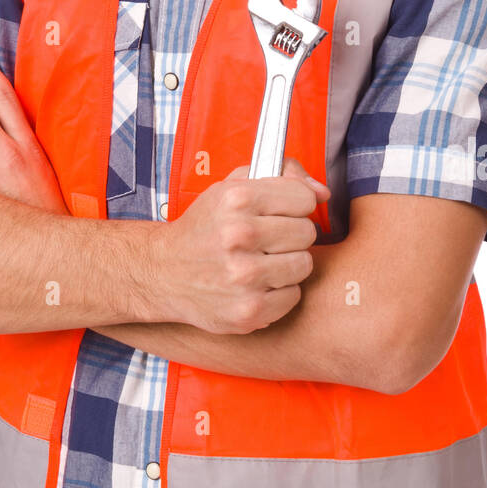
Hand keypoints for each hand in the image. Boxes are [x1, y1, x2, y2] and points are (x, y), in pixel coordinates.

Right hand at [152, 158, 328, 334]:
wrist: (163, 272)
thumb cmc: (205, 227)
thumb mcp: (232, 187)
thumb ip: (283, 176)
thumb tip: (324, 193)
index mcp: (237, 199)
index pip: (304, 198)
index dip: (294, 204)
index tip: (278, 212)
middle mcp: (240, 235)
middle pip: (307, 232)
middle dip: (292, 234)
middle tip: (268, 239)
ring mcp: (244, 276)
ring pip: (304, 264)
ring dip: (288, 263)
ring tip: (262, 261)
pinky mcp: (248, 311)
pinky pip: (293, 296)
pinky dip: (279, 292)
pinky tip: (256, 285)